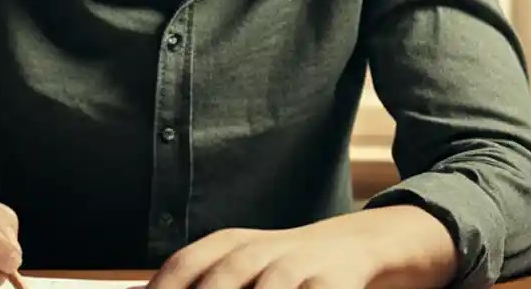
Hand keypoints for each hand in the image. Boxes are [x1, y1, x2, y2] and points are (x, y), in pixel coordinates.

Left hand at [147, 214, 379, 288]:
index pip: (184, 265)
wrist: (346, 246)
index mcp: (226, 245)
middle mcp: (257, 251)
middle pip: (222, 278)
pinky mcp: (331, 282)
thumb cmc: (273, 267)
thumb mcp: (230, 266)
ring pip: (270, 288)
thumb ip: (184, 280)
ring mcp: (294, 265)